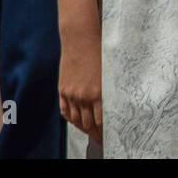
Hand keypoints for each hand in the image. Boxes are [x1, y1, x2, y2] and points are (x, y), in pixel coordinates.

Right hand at [58, 25, 102, 143]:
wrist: (80, 39)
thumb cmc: (100, 52)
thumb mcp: (109, 72)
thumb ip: (109, 90)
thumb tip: (114, 104)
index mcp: (99, 92)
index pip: (102, 121)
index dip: (105, 131)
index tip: (110, 136)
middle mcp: (84, 96)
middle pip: (88, 124)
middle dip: (95, 134)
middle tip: (101, 138)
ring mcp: (71, 94)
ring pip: (76, 119)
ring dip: (83, 128)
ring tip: (90, 133)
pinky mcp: (63, 89)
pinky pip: (65, 111)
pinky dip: (71, 119)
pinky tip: (76, 122)